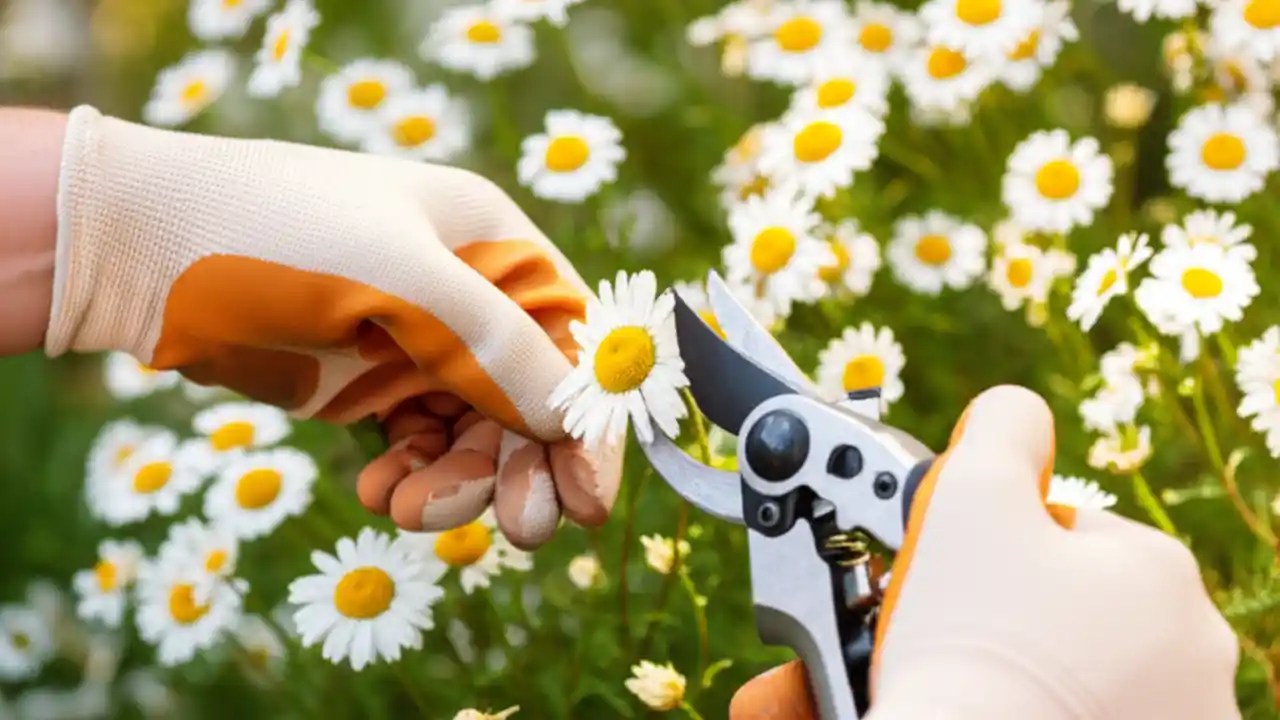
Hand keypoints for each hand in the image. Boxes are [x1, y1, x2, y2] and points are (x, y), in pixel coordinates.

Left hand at [51, 106, 621, 546]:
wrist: (137, 249)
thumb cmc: (278, 235)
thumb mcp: (399, 279)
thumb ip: (495, 346)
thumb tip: (572, 421)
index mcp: (494, 246)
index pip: (573, 341)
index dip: (589, 422)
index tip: (587, 501)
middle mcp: (468, 295)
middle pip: (530, 399)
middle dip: (523, 465)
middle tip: (520, 531)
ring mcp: (418, 342)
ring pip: (474, 434)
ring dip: (457, 482)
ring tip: (408, 510)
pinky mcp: (370, 384)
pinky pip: (418, 445)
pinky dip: (408, 476)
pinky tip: (376, 493)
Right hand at [730, 386, 1238, 718]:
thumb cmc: (969, 638)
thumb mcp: (970, 493)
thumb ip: (1003, 426)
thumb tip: (1016, 409)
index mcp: (1159, 566)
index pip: (1064, 533)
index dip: (996, 552)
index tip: (958, 585)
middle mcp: (1199, 643)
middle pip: (1085, 604)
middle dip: (1028, 611)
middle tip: (969, 638)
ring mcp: (1189, 711)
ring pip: (1099, 667)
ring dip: (1050, 668)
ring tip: (991, 684)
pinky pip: (1107, 712)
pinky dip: (1066, 711)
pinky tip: (1018, 711)